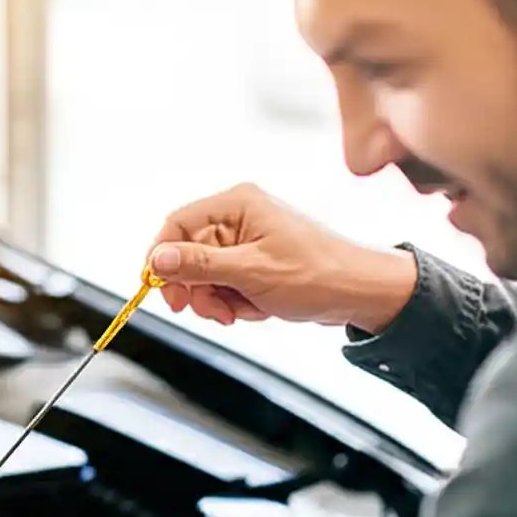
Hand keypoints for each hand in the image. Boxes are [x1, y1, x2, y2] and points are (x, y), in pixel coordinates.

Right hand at [148, 183, 416, 332]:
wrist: (359, 292)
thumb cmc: (316, 274)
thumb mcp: (251, 273)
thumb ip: (200, 266)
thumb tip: (157, 261)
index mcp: (237, 204)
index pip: (177, 224)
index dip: (163, 258)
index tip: (160, 289)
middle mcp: (239, 216)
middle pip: (188, 253)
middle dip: (196, 287)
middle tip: (209, 312)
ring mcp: (247, 239)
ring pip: (205, 274)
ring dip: (216, 299)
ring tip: (241, 311)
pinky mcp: (255, 261)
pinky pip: (226, 283)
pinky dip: (234, 301)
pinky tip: (256, 308)